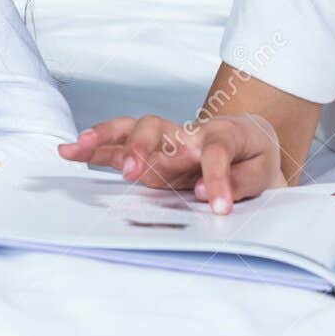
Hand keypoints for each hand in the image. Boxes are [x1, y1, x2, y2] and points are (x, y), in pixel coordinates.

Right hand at [58, 113, 284, 213]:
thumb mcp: (264, 172)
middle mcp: (186, 134)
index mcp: (223, 134)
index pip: (216, 152)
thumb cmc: (254, 157)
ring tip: (77, 148)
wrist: (248, 141)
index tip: (219, 208)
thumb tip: (202, 193)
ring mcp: (164, 143)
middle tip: (132, 171)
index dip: (217, 179)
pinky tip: (69, 151)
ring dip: (104, 139)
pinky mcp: (149, 155)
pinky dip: (94, 149)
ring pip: (130, 130)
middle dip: (141, 147)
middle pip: (157, 127)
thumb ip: (239, 182)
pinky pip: (118, 147)